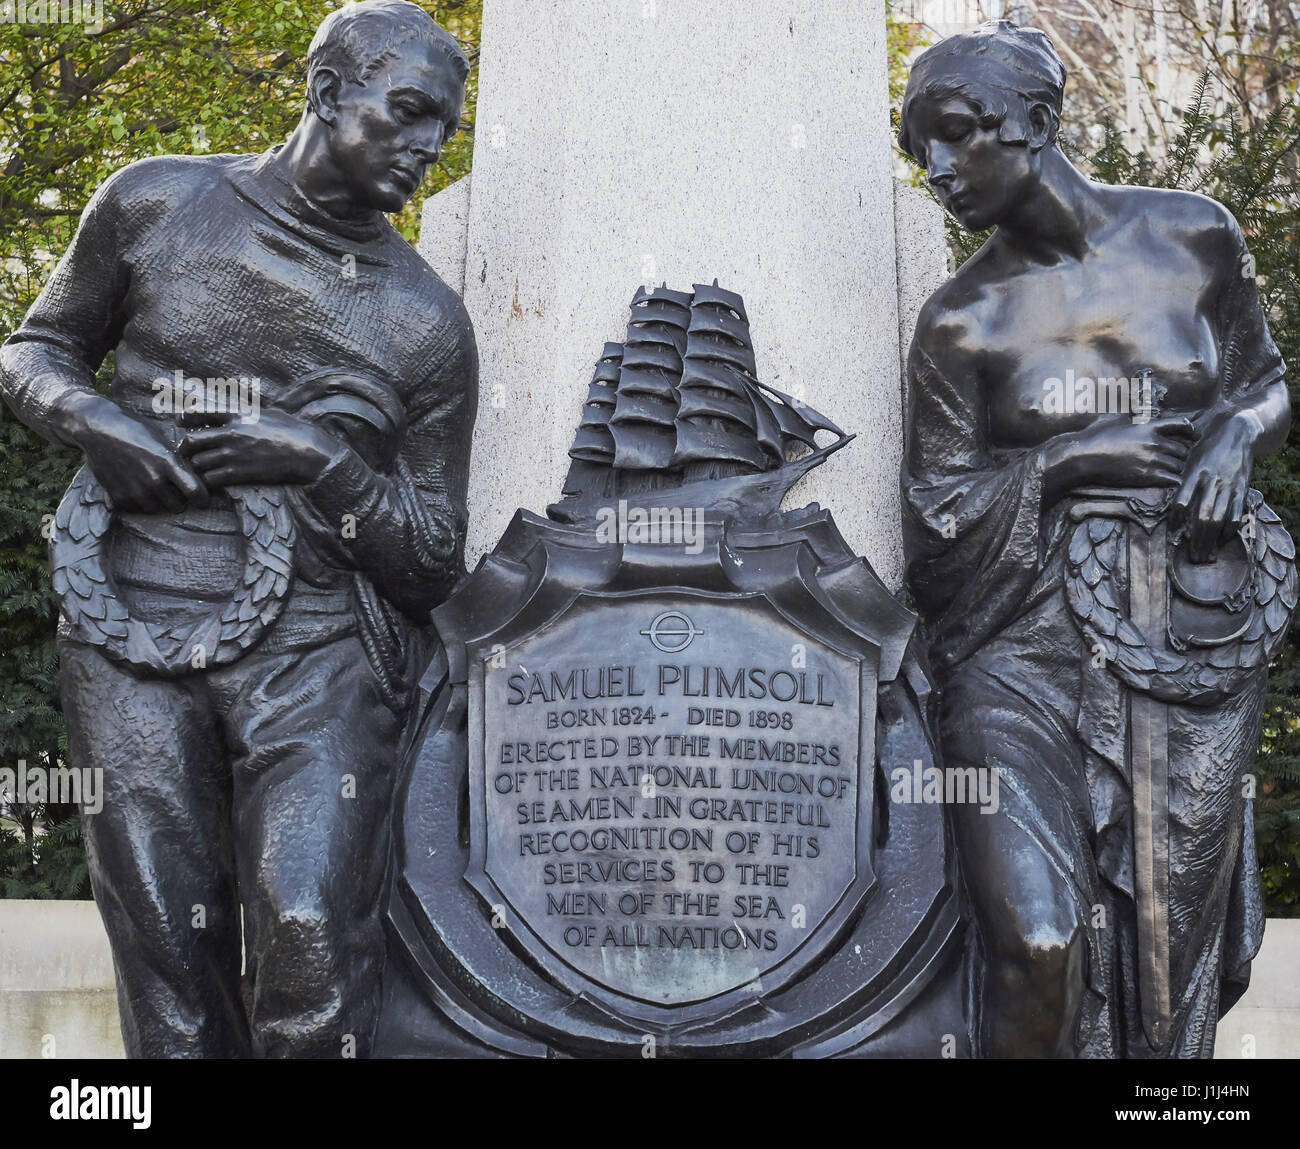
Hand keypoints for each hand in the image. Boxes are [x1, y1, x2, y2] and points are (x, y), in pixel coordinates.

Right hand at [73, 401, 207, 512]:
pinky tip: (135, 487)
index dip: (202, 499)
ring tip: (152, 486)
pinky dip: (139, 502)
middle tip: (173, 489)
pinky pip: (137, 509)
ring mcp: (135, 490)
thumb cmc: (135, 430)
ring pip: (157, 509)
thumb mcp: (162, 441)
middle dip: (179, 499)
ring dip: (158, 502)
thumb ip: (177, 462)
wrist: (99, 428)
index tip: (202, 500)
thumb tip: (195, 479)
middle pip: (177, 505)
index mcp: (168, 463)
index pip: (195, 492)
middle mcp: (153, 480)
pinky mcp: (118, 497)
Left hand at [179, 408, 339, 487]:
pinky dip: (209, 481)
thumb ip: (247, 411)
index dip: (184, 419)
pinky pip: (211, 478)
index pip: (197, 412)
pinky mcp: (240, 473)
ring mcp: (234, 454)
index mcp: (237, 414)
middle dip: (186, 449)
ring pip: (198, 463)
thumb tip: (238, 406)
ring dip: (198, 467)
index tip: (182, 423)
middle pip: (191, 441)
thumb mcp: (267, 412)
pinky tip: (215, 481)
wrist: (308, 453)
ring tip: (203, 469)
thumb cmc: (293, 431)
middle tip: (188, 453)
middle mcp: (231, 433)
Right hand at [1044, 416, 1198, 499]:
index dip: (1191, 430)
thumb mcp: (1115, 417)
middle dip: (1180, 455)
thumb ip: (1130, 412)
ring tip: (1169, 470)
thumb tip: (1132, 403)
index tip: (1193, 436)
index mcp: (1149, 426)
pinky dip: (1173, 481)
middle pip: (1183, 450)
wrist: (1082, 457)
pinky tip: (1168, 481)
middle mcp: (1154, 442)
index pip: (1183, 424)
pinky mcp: (1146, 476)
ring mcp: (1151, 460)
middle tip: (1175, 458)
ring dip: (1175, 469)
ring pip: (1178, 466)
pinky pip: (1172, 480)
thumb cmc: (1094, 436)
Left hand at [1171, 411, 1260, 562]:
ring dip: (1212, 541)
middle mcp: (1211, 482)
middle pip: (1203, 518)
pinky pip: (1237, 514)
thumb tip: (1161, 494)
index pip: (1181, 502)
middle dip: (1197, 541)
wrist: (1236, 430)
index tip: (1172, 535)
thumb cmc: (1204, 445)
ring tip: (1205, 556)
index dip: (1176, 521)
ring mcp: (1228, 487)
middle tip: (1192, 558)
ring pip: (1220, 520)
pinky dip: (1230, 530)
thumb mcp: (1186, 456)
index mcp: (1194, 473)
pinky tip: (1223, 540)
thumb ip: (1176, 476)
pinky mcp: (1242, 489)